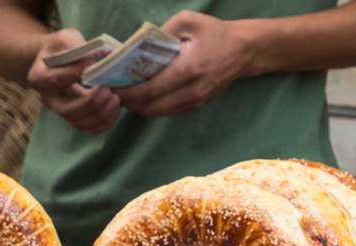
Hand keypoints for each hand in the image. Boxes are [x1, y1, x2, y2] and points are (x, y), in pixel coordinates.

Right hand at [26, 28, 123, 134]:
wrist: (59, 61)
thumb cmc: (63, 47)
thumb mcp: (65, 37)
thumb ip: (75, 45)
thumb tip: (92, 60)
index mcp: (39, 76)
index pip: (55, 80)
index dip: (74, 74)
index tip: (91, 63)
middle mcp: (48, 98)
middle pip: (67, 110)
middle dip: (91, 102)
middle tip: (107, 88)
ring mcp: (61, 111)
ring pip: (79, 122)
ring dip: (101, 113)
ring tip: (115, 98)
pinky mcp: (74, 118)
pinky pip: (89, 128)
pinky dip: (105, 122)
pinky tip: (115, 108)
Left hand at [116, 12, 257, 117]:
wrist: (244, 50)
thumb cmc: (214, 33)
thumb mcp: (187, 21)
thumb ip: (161, 32)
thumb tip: (136, 46)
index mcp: (188, 69)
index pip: (149, 90)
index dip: (127, 93)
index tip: (112, 87)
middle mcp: (191, 90)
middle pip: (150, 107)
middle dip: (129, 102)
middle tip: (115, 92)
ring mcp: (194, 101)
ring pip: (157, 113)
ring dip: (139, 107)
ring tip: (127, 94)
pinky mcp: (196, 105)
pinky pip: (167, 112)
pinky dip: (152, 107)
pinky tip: (144, 95)